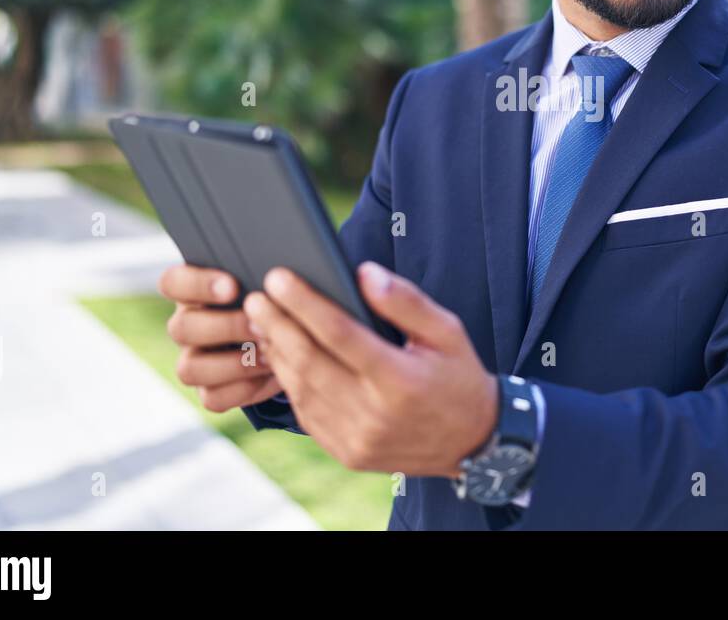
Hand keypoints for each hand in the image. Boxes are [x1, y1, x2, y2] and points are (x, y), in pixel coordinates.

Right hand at [158, 264, 282, 411]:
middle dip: (225, 327)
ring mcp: (194, 362)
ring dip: (232, 363)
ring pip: (189, 369)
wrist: (288, 338)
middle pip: (180, 329)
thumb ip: (262, 277)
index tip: (232, 286)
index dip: (197, 284)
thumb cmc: (271, 300)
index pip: (172, 283)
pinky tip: (273, 374)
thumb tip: (279, 277)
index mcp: (193, 293)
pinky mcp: (209, 392)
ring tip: (268, 353)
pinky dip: (245, 388)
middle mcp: (186, 327)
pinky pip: (213, 398)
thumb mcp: (266, 284)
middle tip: (260, 324)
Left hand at [243, 262, 498, 478]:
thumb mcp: (447, 332)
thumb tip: (363, 273)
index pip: (340, 334)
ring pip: (302, 390)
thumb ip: (406, 301)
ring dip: (278, 353)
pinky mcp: (347, 454)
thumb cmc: (458, 377)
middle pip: (310, 362)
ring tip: (263, 322)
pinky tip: (284, 357)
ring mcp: (357, 439)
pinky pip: (307, 414)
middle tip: (255, 298)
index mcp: (401, 380)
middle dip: (278, 326)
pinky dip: (291, 383)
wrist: (472, 442)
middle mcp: (375, 414)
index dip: (305, 304)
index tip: (278, 278)